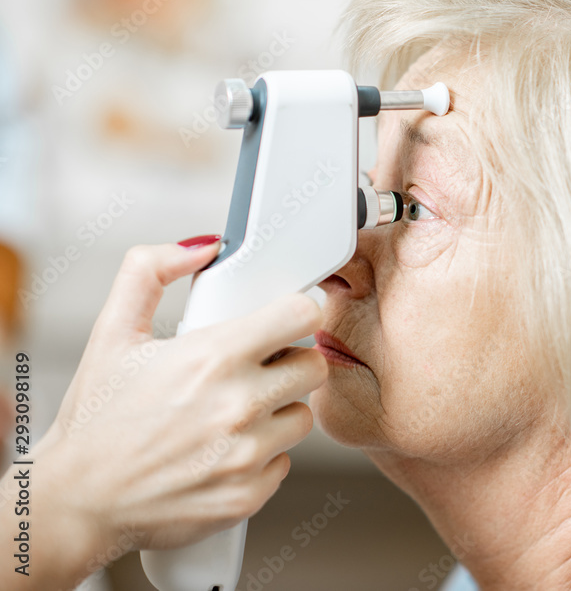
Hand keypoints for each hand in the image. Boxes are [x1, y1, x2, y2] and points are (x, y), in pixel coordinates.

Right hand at [34, 240, 325, 555]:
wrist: (79, 500)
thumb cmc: (98, 419)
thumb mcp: (112, 332)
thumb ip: (149, 271)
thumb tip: (201, 247)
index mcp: (212, 357)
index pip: (301, 315)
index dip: (299, 311)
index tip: (289, 317)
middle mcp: (237, 405)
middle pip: (314, 366)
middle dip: (291, 362)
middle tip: (258, 368)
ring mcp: (245, 454)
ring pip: (302, 416)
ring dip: (277, 411)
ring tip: (234, 412)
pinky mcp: (247, 495)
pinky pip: (284, 461)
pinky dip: (262, 456)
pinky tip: (224, 449)